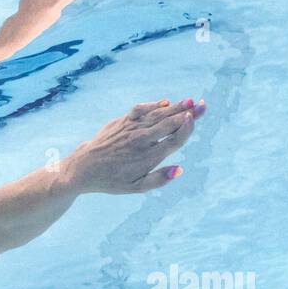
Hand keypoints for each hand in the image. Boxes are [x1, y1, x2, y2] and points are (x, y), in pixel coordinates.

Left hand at [65, 98, 204, 193]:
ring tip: (191, 101)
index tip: (194, 118)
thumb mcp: (135, 187)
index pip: (173, 140)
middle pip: (168, 124)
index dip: (186, 128)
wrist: (83, 168)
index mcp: (147, 158)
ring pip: (157, 115)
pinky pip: (141, 110)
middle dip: (187, 113)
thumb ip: (158, 180)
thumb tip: (180, 169)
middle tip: (204, 105)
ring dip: (175, 107)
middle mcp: (140, 141)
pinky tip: (166, 103)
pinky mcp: (122, 122)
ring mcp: (131, 129)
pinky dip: (153, 105)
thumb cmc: (111, 180)